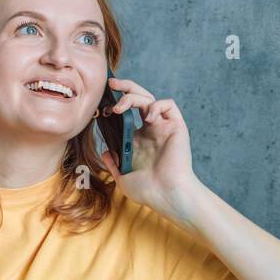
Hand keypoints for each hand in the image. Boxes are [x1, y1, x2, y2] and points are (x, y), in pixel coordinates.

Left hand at [98, 76, 199, 224]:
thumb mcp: (122, 177)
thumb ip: (113, 164)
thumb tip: (104, 152)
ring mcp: (163, 127)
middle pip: (139, 99)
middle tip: (111, 84)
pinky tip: (147, 117)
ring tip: (120, 107)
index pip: (127, 113)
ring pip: (150, 98)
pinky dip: (157, 105)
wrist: (166, 195)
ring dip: (134, 95)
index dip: (116, 105)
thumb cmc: (148, 191)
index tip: (102, 108)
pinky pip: (169, 105)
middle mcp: (151, 130)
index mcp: (139, 139)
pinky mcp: (176, 127)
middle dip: (125, 87)